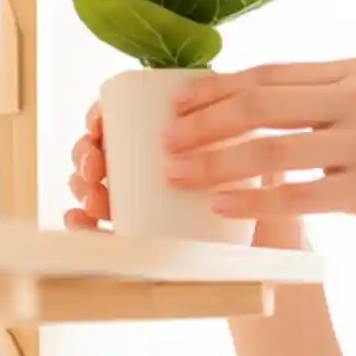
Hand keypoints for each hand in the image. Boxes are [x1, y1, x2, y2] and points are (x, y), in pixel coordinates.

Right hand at [64, 102, 307, 249]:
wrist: (278, 262)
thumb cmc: (270, 207)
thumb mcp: (265, 162)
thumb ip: (252, 127)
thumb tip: (237, 93)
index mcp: (175, 146)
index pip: (124, 124)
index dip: (100, 120)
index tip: (98, 126)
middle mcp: (151, 173)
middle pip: (103, 154)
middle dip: (86, 155)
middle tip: (96, 167)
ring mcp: (140, 208)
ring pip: (95, 188)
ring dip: (82, 185)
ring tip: (93, 195)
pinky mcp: (136, 243)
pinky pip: (98, 231)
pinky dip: (81, 222)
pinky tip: (77, 219)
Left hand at [162, 58, 355, 267]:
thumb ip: (323, 104)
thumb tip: (248, 106)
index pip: (271, 73)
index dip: (217, 88)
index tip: (177, 105)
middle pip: (262, 103)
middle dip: (204, 122)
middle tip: (166, 141)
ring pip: (271, 149)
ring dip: (215, 162)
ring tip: (177, 175)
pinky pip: (296, 195)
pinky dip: (252, 201)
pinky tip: (220, 206)